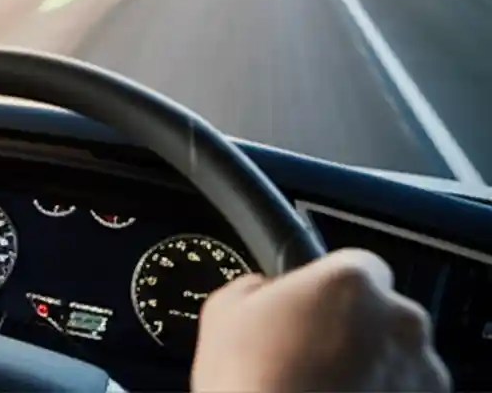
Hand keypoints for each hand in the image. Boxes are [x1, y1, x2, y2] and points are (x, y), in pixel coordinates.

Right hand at [192, 248, 449, 391]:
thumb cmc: (248, 384)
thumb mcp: (223, 312)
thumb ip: (255, 286)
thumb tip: (262, 288)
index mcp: (351, 281)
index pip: (357, 264)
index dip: (331, 287)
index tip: (313, 307)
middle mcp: (398, 320)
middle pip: (382, 312)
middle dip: (355, 329)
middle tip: (312, 354)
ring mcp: (421, 370)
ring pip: (397, 357)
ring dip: (371, 367)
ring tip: (324, 388)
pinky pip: (406, 391)